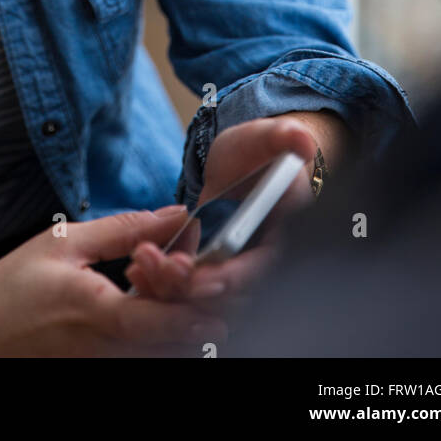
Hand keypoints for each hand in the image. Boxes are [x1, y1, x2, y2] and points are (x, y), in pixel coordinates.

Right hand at [0, 207, 227, 357]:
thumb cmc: (8, 287)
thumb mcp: (62, 241)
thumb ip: (123, 229)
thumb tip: (173, 215)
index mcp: (97, 312)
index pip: (165, 317)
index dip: (199, 300)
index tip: (220, 278)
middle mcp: (105, 350)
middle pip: (174, 342)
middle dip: (199, 313)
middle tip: (209, 284)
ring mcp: (101, 367)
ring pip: (161, 353)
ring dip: (179, 326)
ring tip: (178, 295)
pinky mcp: (94, 371)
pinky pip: (138, 357)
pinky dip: (155, 337)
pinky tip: (147, 312)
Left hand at [124, 115, 322, 313]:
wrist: (240, 163)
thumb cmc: (259, 152)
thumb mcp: (268, 138)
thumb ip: (285, 137)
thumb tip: (301, 141)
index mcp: (285, 238)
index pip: (262, 272)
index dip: (232, 279)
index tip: (198, 278)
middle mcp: (260, 264)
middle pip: (230, 298)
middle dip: (192, 290)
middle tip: (158, 268)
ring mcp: (233, 273)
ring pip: (204, 303)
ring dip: (171, 291)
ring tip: (140, 265)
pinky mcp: (208, 274)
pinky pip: (186, 294)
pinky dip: (162, 288)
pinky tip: (139, 271)